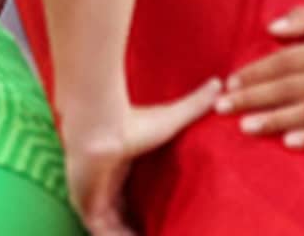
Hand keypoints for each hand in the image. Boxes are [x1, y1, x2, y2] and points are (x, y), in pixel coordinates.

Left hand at [63, 77, 219, 235]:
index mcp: (117, 170)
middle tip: (160, 233)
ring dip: (127, 235)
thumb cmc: (133, 122)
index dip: (143, 210)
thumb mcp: (171, 118)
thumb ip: (194, 105)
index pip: (128, 196)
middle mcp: (102, 185)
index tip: (164, 219)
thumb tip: (218, 82)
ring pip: (109, 228)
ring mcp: (91, 197)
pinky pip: (100, 233)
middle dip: (135, 228)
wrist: (102, 127)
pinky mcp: (85, 207)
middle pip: (118, 216)